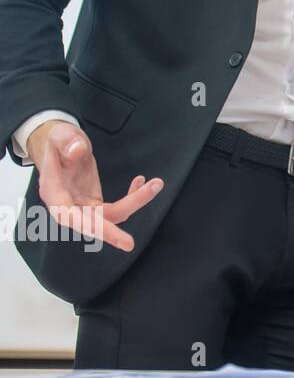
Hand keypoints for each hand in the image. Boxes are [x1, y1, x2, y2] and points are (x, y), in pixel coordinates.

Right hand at [26, 119, 163, 252]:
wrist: (59, 145)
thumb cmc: (57, 141)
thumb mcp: (60, 134)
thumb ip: (67, 141)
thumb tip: (77, 150)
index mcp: (53, 191)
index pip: (66, 214)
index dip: (86, 226)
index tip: (104, 233)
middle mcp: (66, 204)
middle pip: (90, 222)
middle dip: (111, 232)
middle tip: (130, 243)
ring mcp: (81, 205)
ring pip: (109, 215)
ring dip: (134, 203)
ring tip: (156, 184)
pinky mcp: (93, 203)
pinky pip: (115, 207)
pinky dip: (131, 196)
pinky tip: (142, 181)